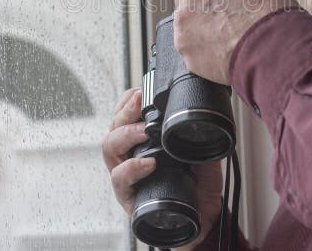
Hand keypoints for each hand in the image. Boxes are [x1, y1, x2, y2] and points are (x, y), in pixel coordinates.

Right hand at [102, 88, 223, 248]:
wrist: (203, 220)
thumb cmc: (197, 187)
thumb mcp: (200, 150)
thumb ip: (196, 131)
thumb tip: (203, 108)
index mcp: (141, 143)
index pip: (124, 115)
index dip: (127, 100)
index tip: (140, 90)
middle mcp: (129, 157)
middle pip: (113, 127)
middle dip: (125, 111)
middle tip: (139, 102)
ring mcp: (126, 178)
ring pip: (108, 149)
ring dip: (126, 135)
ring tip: (144, 131)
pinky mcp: (129, 199)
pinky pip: (119, 181)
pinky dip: (132, 169)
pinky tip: (149, 163)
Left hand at [119, 0, 296, 84]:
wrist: (273, 41)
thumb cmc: (270, 12)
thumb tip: (219, 5)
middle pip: (189, 10)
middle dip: (206, 19)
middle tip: (234, 24)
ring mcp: (184, 22)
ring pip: (192, 35)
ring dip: (209, 39)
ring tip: (235, 38)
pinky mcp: (184, 49)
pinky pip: (195, 56)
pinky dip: (210, 58)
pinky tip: (228, 52)